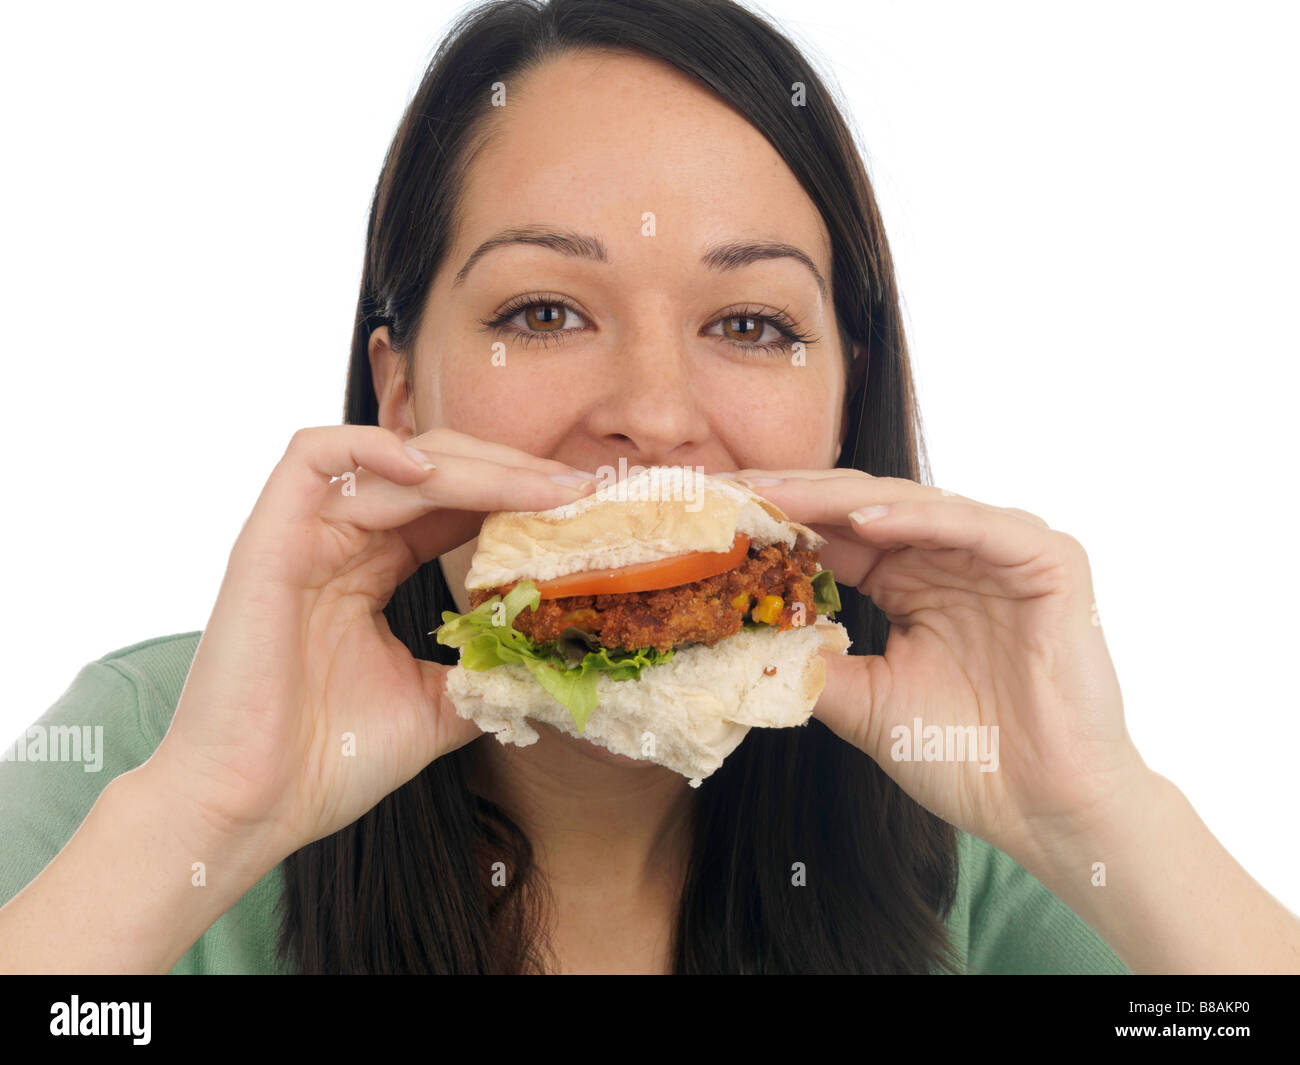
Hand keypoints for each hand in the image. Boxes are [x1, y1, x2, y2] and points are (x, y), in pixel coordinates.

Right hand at [143, 426, 596, 863]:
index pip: (452, 505)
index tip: (583, 509)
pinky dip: (373, 448)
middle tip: (577, 489)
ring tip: (538, 487)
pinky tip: (435, 472)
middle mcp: (337, 542)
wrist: (250, 811)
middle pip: (434, 469)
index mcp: (369, 571)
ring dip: (473, 465)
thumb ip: (483, 675)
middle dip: (510, 471)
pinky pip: (311, 457)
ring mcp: (301, 536)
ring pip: (392, 458)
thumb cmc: (324, 763)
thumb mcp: (433, 710)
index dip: (516, 496)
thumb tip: (548, 668)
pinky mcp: (267, 541)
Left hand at [726, 468, 1148, 867]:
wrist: (1045, 808)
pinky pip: (976, 524)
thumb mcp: (865, 703)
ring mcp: (1001, 552)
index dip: (776, 523)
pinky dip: (920, 517)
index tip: (713, 518)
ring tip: (776, 497)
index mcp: (910, 581)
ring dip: (839, 499)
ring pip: (911, 503)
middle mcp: (951, 555)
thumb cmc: (966, 758)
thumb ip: (812, 664)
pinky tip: (862, 521)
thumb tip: (739, 641)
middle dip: (793, 497)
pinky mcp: (1049, 561)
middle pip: (862, 506)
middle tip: (729, 489)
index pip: (834, 534)